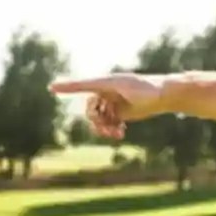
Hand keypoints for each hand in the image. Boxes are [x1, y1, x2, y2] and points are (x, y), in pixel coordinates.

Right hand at [49, 74, 168, 139]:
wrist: (163, 95)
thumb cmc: (151, 89)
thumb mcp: (138, 91)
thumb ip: (123, 93)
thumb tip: (111, 99)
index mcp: (108, 82)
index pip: (84, 85)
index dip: (67, 86)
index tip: (51, 87)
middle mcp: (106, 91)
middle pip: (90, 108)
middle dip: (97, 121)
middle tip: (108, 129)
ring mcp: (111, 101)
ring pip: (97, 118)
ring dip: (103, 128)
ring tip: (117, 134)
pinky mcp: (117, 111)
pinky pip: (105, 122)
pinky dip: (110, 129)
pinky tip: (121, 133)